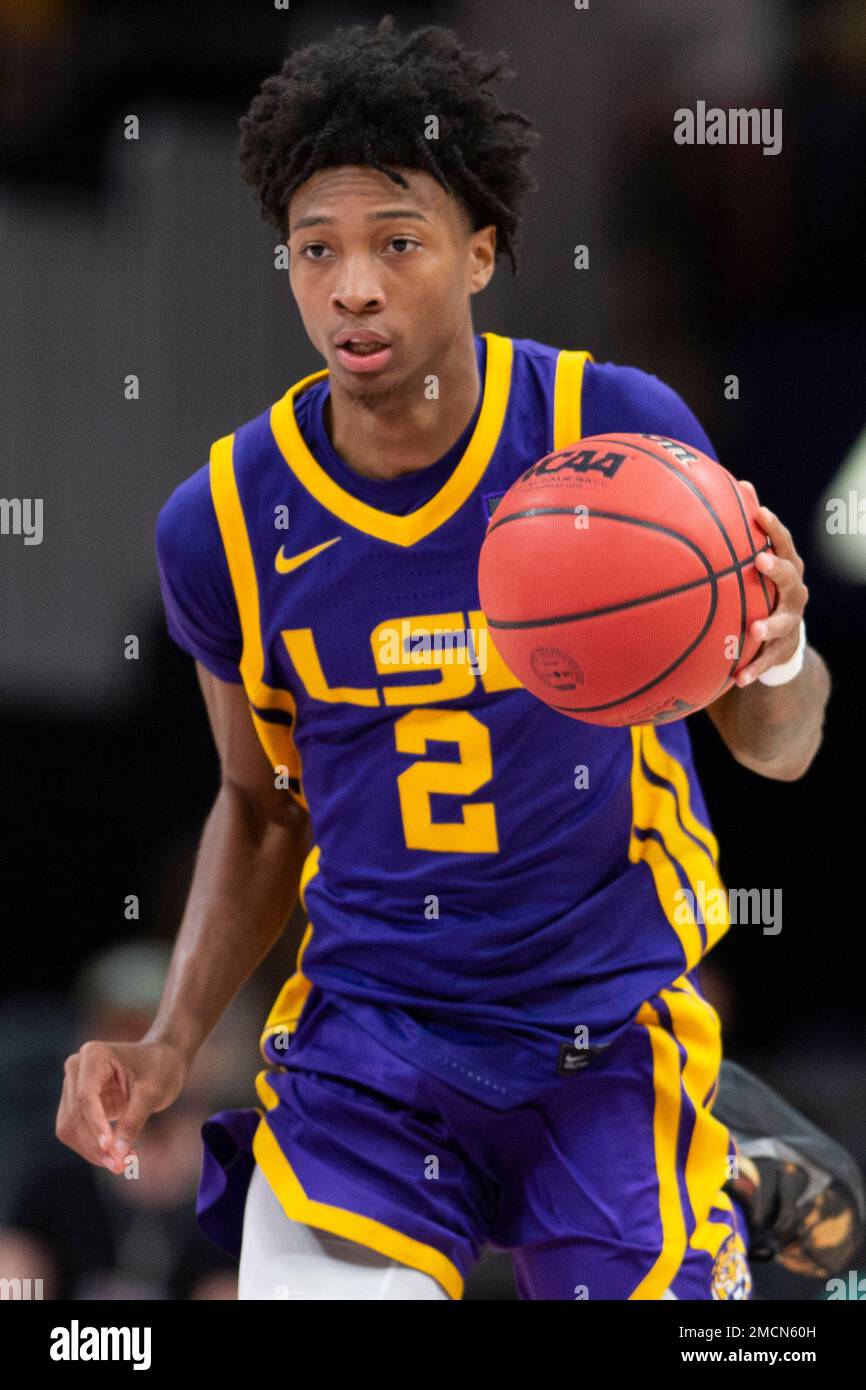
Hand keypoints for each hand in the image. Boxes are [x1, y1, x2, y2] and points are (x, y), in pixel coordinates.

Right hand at [55, 1038, 187, 1173]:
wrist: (163, 1060)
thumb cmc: (160, 1068)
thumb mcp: (153, 1092)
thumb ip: (133, 1122)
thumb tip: (117, 1154)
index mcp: (93, 1055)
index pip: (86, 1096)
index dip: (96, 1124)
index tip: (110, 1148)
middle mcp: (76, 1069)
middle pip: (74, 1116)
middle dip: (95, 1145)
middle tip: (121, 1166)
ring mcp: (74, 1087)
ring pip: (70, 1128)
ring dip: (92, 1151)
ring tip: (122, 1165)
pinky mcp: (78, 1105)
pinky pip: (77, 1132)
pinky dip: (94, 1148)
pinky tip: (117, 1157)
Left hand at [735, 479, 808, 687]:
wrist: (781, 639)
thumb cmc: (761, 590)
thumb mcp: (754, 565)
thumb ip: (743, 532)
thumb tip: (734, 485)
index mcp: (785, 569)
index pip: (783, 544)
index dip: (773, 529)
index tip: (760, 513)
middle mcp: (793, 594)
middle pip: (790, 578)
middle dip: (777, 568)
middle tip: (759, 561)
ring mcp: (791, 623)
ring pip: (785, 622)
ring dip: (770, 625)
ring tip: (756, 629)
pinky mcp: (782, 651)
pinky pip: (767, 661)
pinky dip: (753, 668)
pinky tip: (737, 678)